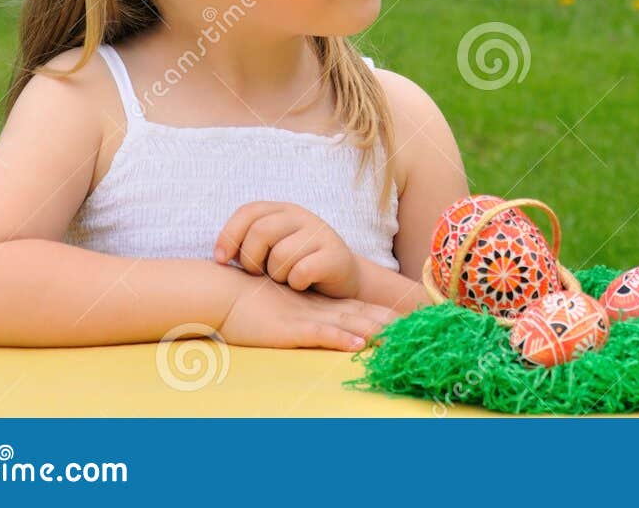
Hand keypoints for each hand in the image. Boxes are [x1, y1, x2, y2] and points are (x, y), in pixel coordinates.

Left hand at [214, 201, 360, 298]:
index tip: (222, 260)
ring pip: (281, 255)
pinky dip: (296, 283)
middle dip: (252, 259)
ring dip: (277, 275)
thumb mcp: (271, 249)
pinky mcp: (335, 255)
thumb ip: (248, 244)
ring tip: (285, 278)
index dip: (229, 236)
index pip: (248, 212)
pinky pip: (301, 271)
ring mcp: (321, 233)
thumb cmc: (296, 266)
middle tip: (259, 274)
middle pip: (261, 232)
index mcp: (282, 211)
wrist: (341, 281)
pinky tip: (302, 285)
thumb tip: (220, 257)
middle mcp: (302, 216)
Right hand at [217, 273, 394, 351]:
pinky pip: (321, 335)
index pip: (356, 307)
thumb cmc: (247, 303)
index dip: (380, 311)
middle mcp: (317, 309)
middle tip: (416, 326)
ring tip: (400, 337)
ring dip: (374, 331)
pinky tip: (358, 346)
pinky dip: (341, 340)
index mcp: (317, 305)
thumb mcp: (279, 308)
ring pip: (348, 324)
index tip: (404, 317)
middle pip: (361, 315)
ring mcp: (305, 318)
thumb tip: (311, 322)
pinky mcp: (291, 330)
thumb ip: (296, 314)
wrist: (222, 293)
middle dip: (388, 320)